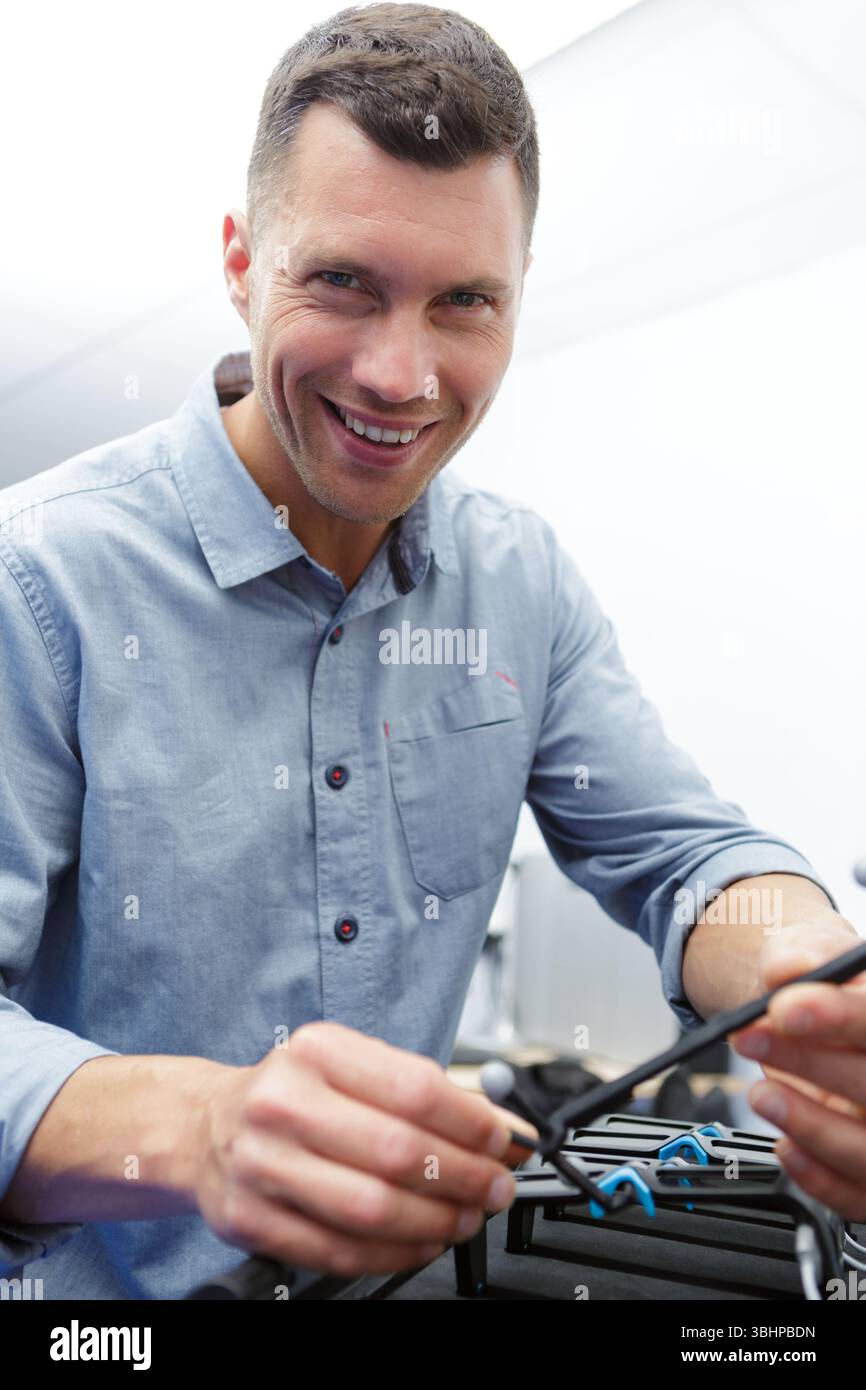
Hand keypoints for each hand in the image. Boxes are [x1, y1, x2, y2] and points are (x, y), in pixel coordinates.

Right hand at [194, 1022, 517, 1276]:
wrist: (203, 1127)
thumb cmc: (291, 1093)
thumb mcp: (347, 1065)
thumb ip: (421, 1090)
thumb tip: (500, 1124)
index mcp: (316, 1052)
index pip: (413, 1088)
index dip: (471, 1122)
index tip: (503, 1141)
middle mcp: (283, 1102)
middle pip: (397, 1152)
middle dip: (464, 1177)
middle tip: (495, 1187)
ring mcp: (263, 1164)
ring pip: (372, 1209)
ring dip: (436, 1221)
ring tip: (465, 1217)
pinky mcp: (253, 1220)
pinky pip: (340, 1251)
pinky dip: (396, 1254)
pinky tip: (422, 1242)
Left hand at [731, 919, 865, 1220]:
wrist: (810, 1014)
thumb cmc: (822, 987)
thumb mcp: (809, 952)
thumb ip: (800, 956)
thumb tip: (785, 968)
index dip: (838, 1015)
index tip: (783, 1008)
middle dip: (810, 1065)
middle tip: (749, 1040)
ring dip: (810, 1126)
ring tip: (759, 1095)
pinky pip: (858, 1194)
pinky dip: (818, 1177)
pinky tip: (784, 1146)